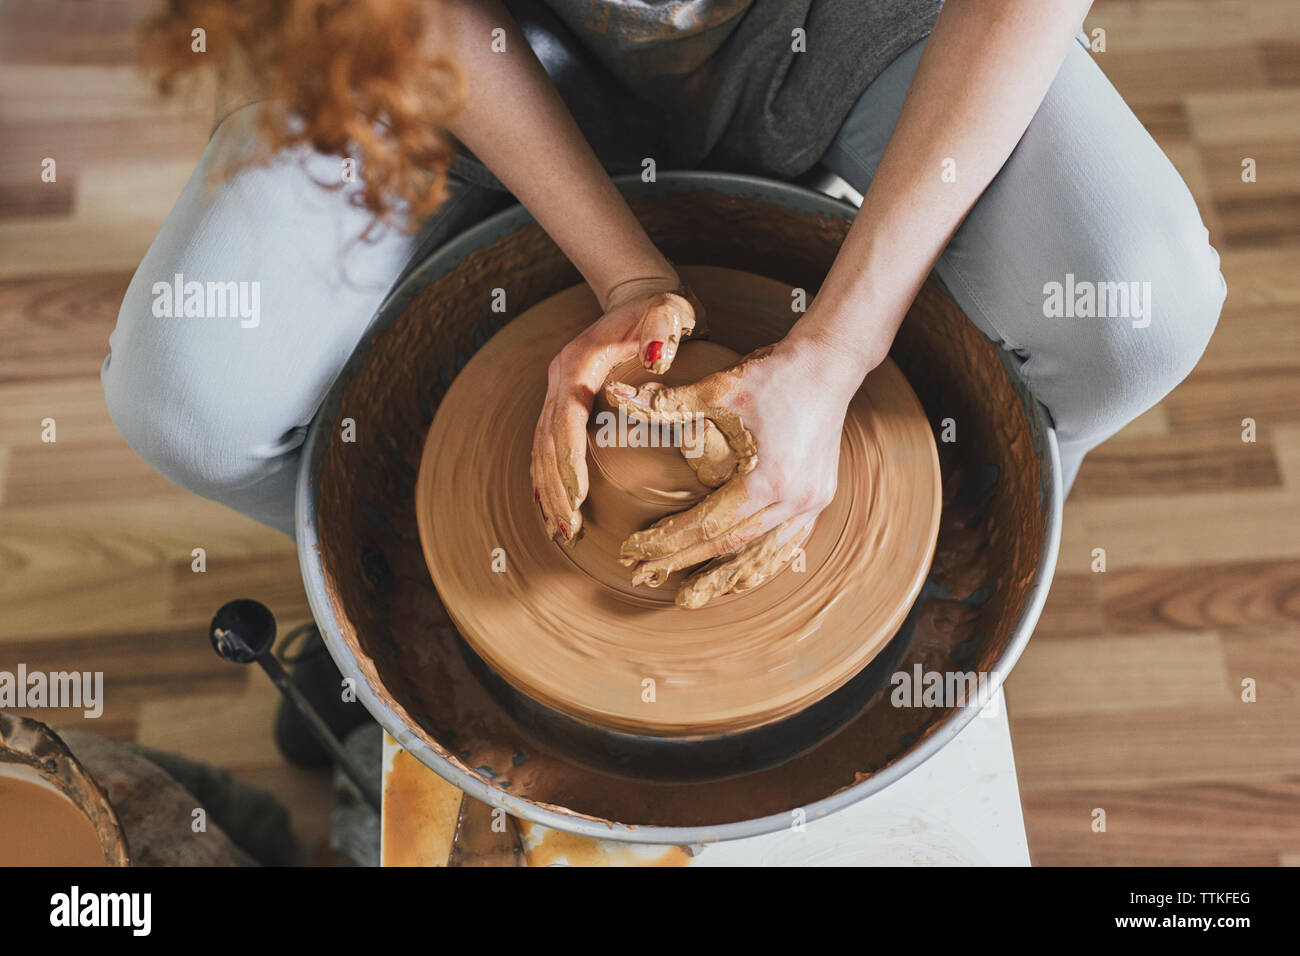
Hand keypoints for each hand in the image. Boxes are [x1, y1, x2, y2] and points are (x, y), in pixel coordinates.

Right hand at [531, 278, 700, 541]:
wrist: (639, 294)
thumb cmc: (660, 308)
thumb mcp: (669, 310)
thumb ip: (664, 327)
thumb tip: (658, 357)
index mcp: (579, 362)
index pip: (567, 418)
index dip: (571, 459)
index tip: (578, 496)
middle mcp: (560, 378)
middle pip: (549, 441)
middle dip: (557, 487)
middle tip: (569, 527)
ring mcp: (558, 390)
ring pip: (542, 448)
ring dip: (549, 490)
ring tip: (561, 529)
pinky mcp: (564, 401)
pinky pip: (548, 445)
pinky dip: (548, 478)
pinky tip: (555, 507)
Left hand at [605, 334, 863, 607]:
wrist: (829, 363)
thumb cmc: (774, 373)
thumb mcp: (718, 388)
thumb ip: (666, 403)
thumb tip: (615, 394)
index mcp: (768, 479)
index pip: (707, 525)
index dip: (667, 540)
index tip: (632, 550)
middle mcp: (794, 500)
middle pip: (730, 546)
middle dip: (683, 563)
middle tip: (642, 576)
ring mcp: (810, 503)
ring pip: (761, 556)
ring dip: (723, 578)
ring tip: (687, 596)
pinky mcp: (817, 499)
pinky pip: (784, 546)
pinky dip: (756, 564)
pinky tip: (734, 578)